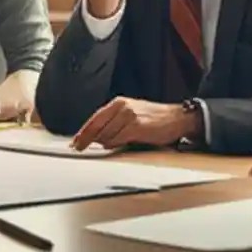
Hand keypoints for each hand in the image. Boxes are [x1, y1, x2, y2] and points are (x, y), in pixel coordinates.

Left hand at [71, 97, 196, 150]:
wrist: (177, 118)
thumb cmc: (155, 119)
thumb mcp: (131, 114)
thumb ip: (114, 122)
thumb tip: (97, 137)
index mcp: (118, 103)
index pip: (95, 118)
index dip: (83, 131)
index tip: (75, 142)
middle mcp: (122, 107)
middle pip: (97, 126)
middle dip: (86, 139)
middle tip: (78, 149)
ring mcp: (129, 116)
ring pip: (107, 135)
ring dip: (104, 143)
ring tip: (107, 146)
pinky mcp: (137, 126)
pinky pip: (119, 139)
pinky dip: (115, 144)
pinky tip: (116, 145)